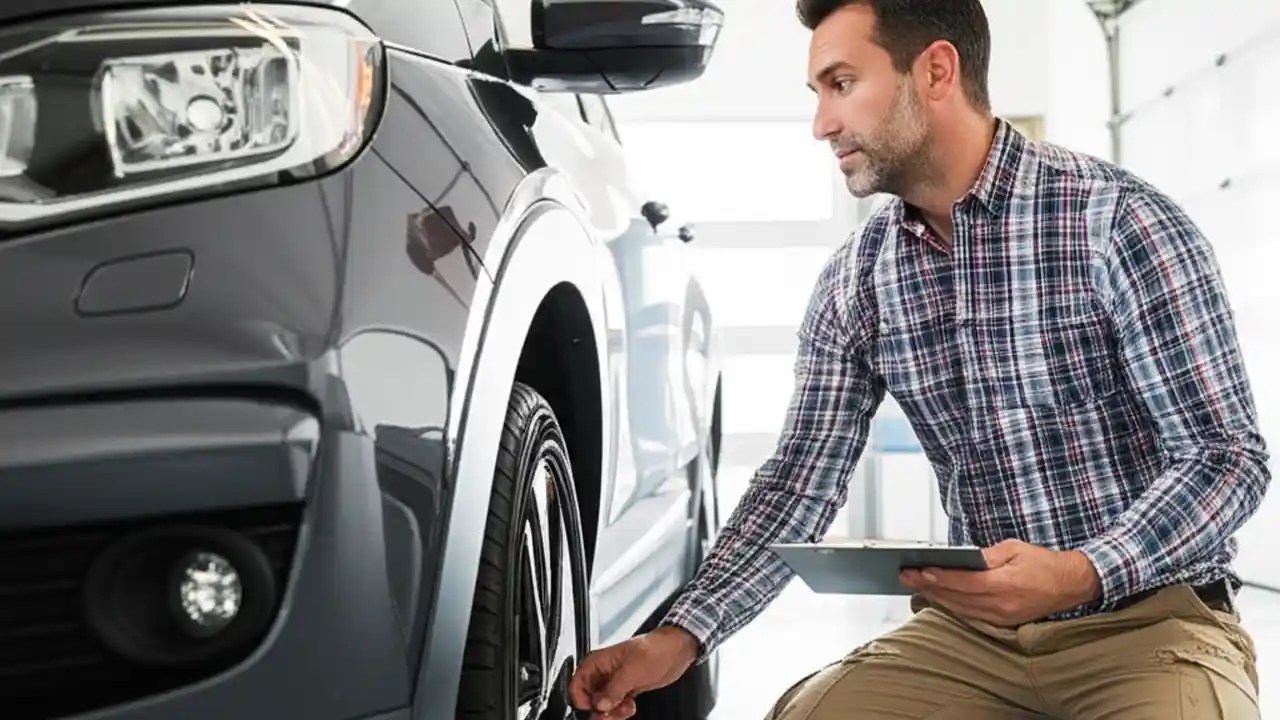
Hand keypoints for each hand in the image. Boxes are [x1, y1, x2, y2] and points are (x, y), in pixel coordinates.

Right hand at [567, 625, 700, 718]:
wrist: (676, 651)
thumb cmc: (655, 649)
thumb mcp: (632, 670)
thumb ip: (613, 689)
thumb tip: (599, 705)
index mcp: (598, 661)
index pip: (577, 684)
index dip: (582, 700)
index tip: (596, 707)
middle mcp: (603, 672)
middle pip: (589, 698)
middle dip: (600, 709)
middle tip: (613, 712)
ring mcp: (615, 682)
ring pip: (602, 704)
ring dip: (612, 712)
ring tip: (625, 708)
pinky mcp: (626, 690)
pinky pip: (615, 706)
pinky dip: (621, 711)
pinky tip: (630, 706)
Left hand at [899, 539, 1101, 625]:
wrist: (1070, 584)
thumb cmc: (1043, 563)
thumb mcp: (1013, 549)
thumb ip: (986, 556)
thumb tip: (960, 559)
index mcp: (1005, 584)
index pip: (964, 583)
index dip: (940, 578)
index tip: (919, 571)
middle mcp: (1002, 606)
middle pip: (957, 599)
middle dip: (929, 587)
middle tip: (907, 577)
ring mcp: (1002, 618)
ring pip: (961, 609)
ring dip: (937, 597)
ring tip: (916, 585)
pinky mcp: (1003, 623)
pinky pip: (971, 616)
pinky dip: (953, 606)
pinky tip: (939, 596)